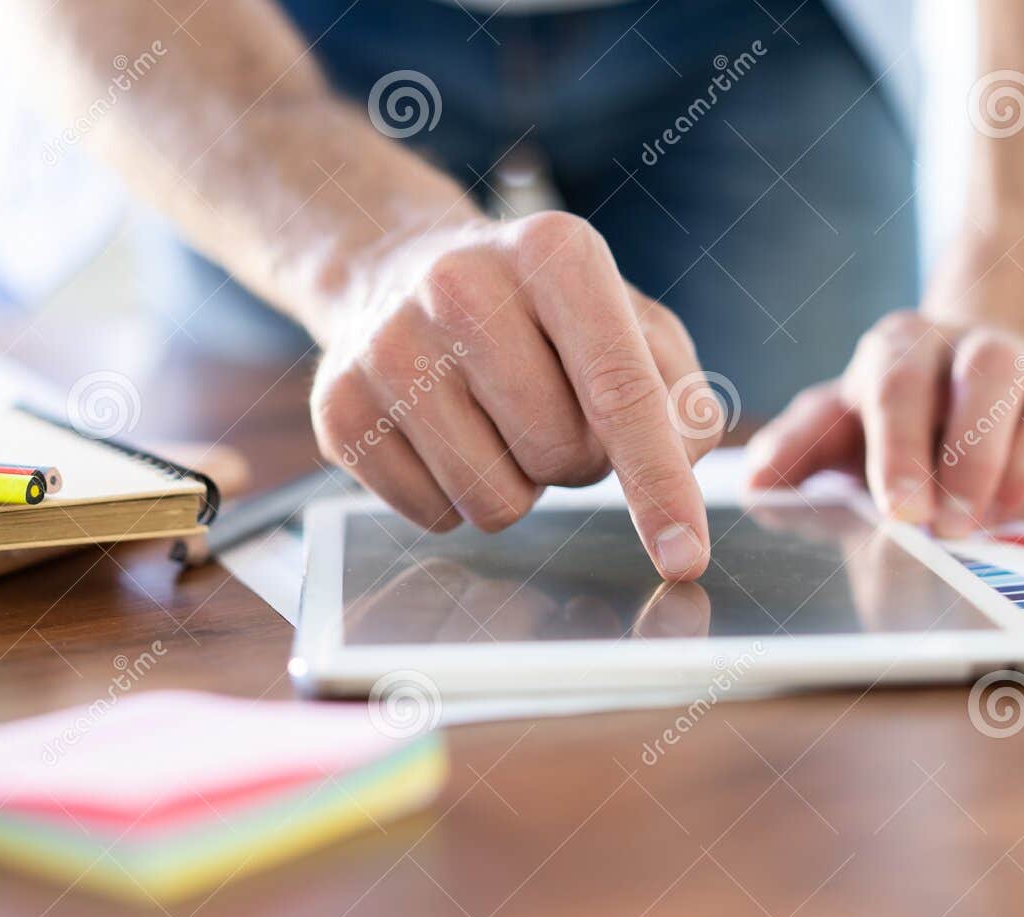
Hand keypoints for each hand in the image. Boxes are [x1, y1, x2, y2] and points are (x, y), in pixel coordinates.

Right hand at [312, 211, 722, 580]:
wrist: (395, 271)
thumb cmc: (537, 312)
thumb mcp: (626, 320)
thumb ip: (677, 392)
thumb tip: (681, 461)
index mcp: (553, 252)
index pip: (619, 389)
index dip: (660, 484)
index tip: (685, 557)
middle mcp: (460, 286)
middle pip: (560, 454)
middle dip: (576, 462)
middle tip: (550, 413)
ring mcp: (388, 349)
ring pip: (495, 502)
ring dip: (516, 486)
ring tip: (495, 421)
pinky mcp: (338, 411)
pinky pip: (435, 518)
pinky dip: (457, 499)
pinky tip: (444, 436)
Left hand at [744, 312, 1023, 535]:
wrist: (982, 375)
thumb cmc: (898, 416)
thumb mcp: (839, 427)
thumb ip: (798, 449)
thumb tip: (758, 482)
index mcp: (904, 351)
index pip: (901, 385)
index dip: (901, 450)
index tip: (902, 513)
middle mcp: (980, 348)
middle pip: (990, 369)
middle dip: (975, 453)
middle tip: (955, 526)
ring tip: (1003, 520)